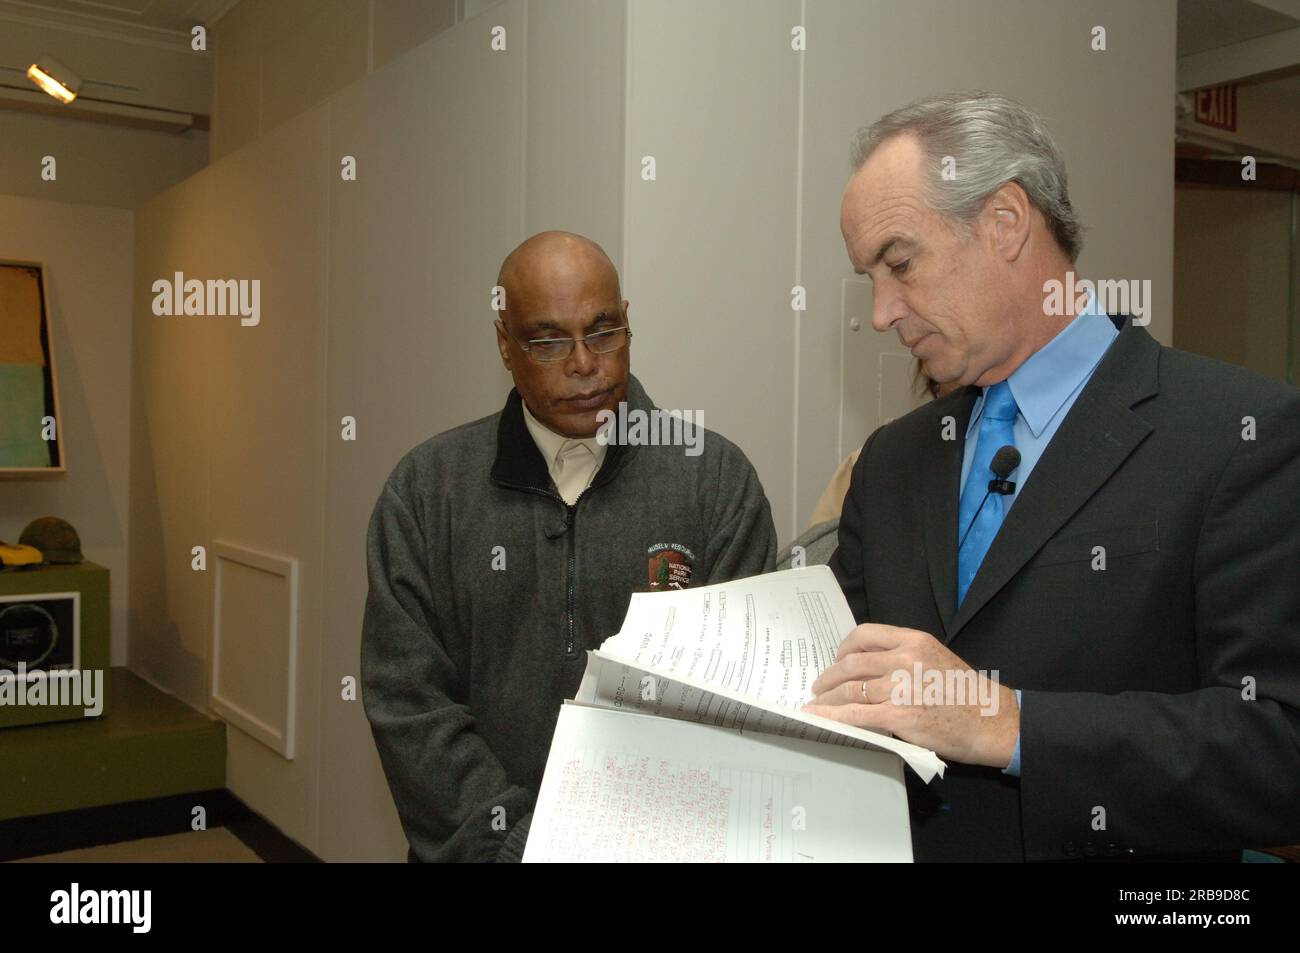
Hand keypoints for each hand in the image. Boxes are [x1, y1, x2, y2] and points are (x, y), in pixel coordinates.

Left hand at [801, 622, 1017, 767]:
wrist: (992, 721)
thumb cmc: (966, 693)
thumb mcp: (935, 658)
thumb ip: (904, 656)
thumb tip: (868, 666)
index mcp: (914, 640)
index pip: (865, 635)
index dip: (844, 647)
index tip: (837, 658)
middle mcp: (905, 659)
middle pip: (852, 663)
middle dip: (829, 675)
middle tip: (819, 685)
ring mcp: (900, 687)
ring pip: (850, 689)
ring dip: (827, 697)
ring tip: (817, 703)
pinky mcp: (898, 715)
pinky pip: (855, 713)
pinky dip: (831, 715)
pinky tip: (818, 717)